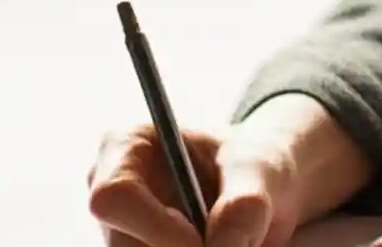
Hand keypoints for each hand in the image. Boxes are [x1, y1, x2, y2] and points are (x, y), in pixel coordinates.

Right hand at [87, 93, 375, 246]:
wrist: (270, 189)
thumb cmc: (262, 164)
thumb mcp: (265, 169)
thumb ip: (250, 197)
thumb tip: (226, 241)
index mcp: (127, 144)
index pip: (111, 196)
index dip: (152, 229)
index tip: (203, 245)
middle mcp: (111, 188)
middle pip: (120, 245)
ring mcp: (120, 232)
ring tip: (244, 244)